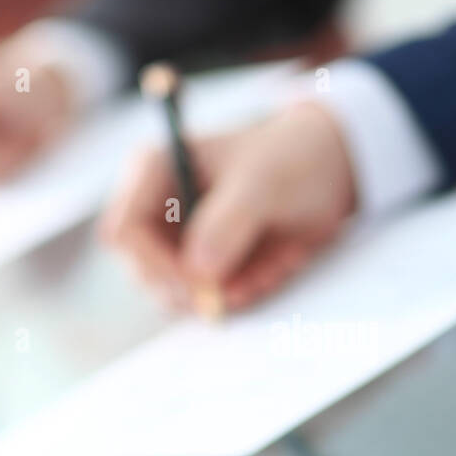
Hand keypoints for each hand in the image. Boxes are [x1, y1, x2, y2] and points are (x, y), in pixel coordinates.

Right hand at [99, 101, 356, 311]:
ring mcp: (182, 240)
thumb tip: (197, 272)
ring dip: (228, 292)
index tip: (198, 283)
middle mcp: (159, 208)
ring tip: (272, 266)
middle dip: (192, 289)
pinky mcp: (209, 264)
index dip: (154, 266)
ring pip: (179, 293)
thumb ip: (227, 222)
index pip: (123, 234)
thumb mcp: (262, 182)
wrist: (332, 168)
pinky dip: (246, 291)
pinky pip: (213, 298)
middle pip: (145, 273)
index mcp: (155, 171)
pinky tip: (276, 265)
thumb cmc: (290, 157)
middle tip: (238, 291)